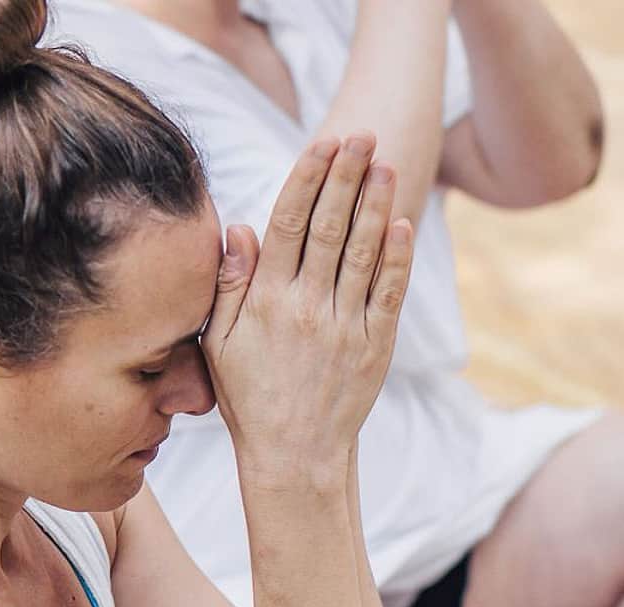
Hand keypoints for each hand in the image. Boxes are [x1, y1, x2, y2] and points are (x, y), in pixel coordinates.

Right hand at [201, 132, 414, 477]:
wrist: (294, 454)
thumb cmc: (251, 397)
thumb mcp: (221, 343)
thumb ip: (230, 284)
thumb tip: (240, 227)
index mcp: (267, 302)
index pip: (289, 225)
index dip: (307, 180)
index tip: (321, 144)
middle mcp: (307, 308)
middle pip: (330, 228)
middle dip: (346, 177)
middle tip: (362, 134)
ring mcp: (344, 327)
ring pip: (362, 254)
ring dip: (374, 205)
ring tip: (385, 163)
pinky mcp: (374, 348)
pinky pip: (387, 295)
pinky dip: (396, 259)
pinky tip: (401, 224)